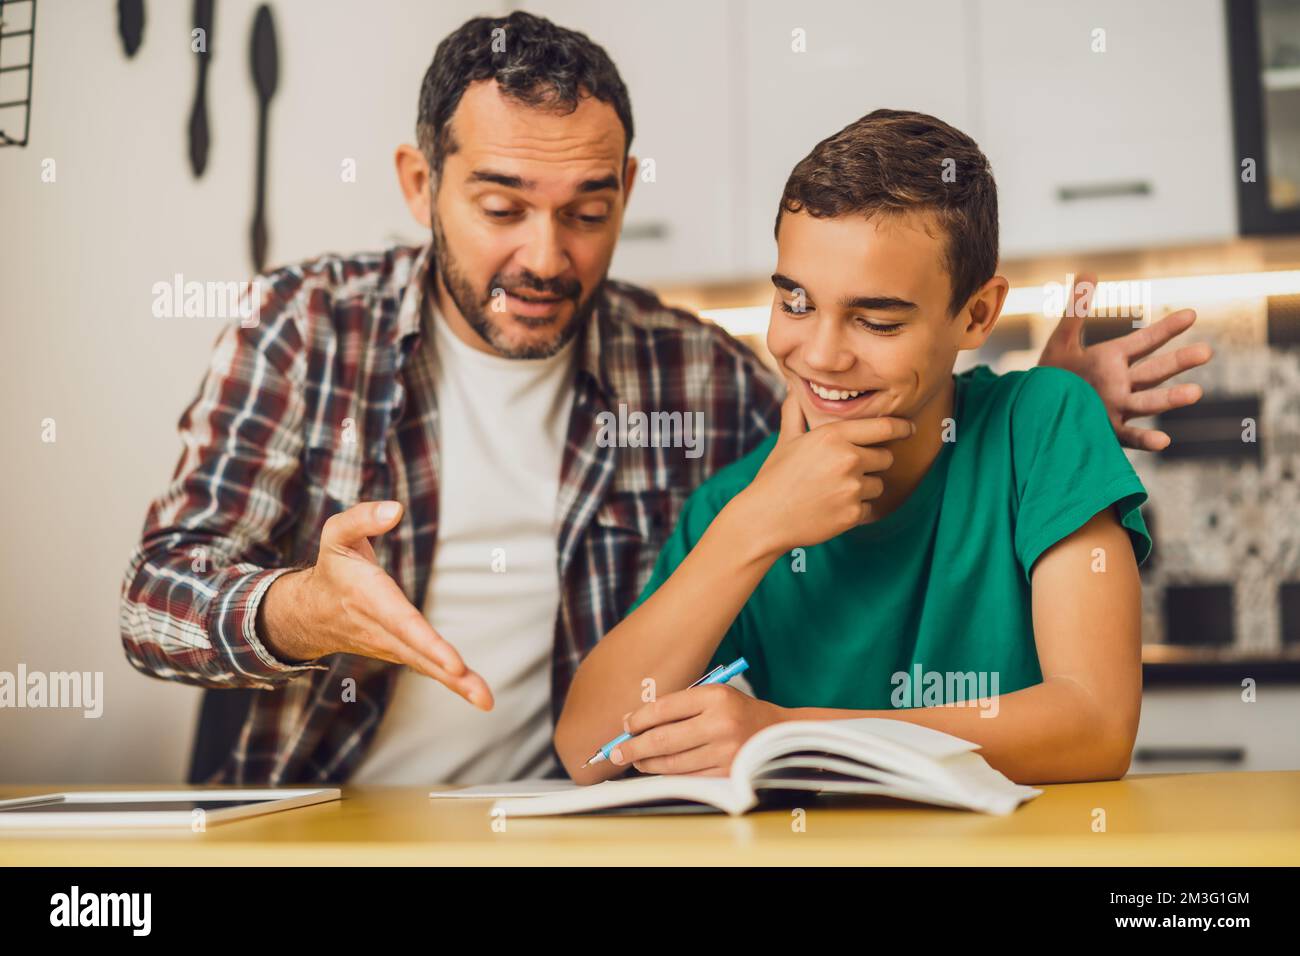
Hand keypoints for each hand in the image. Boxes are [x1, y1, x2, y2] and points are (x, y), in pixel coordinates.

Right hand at [262, 500, 493, 709]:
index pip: (403, 623)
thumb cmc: (333, 568)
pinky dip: (451, 682)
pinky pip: (426, 667)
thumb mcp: (337, 534)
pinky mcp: (400, 651)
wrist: (310, 613)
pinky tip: (476, 694)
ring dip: (457, 685)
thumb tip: (394, 509)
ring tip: (486, 700)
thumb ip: (362, 518)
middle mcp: (381, 629)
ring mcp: (391, 645)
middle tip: (480, 695)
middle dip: (449, 674)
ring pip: (425, 666)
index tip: (453, 662)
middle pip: (419, 654)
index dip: (427, 642)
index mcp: (370, 598)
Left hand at [610, 684, 786, 775]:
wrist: (778, 733)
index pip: (664, 708)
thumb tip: (633, 722)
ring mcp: (725, 750)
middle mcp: (720, 722)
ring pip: (672, 762)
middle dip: (633, 747)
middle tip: (615, 753)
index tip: (625, 727)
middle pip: (663, 739)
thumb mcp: (713, 696)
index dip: (638, 720)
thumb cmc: (737, 712)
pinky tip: (657, 770)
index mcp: (715, 696)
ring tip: (635, 761)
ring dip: (647, 763)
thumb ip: (677, 706)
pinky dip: (668, 774)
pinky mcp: (727, 773)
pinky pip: (688, 776)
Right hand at [738, 380, 912, 554]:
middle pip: (886, 457)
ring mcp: (852, 487)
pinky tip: (831, 509)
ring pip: (878, 484)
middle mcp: (847, 458)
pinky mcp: (854, 514)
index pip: (883, 427)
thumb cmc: (774, 478)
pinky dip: (855, 511)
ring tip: (833, 492)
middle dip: (872, 463)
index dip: (901, 427)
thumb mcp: (785, 440)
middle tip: (845, 472)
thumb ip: (796, 413)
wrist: (764, 519)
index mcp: (833, 436)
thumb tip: (793, 389)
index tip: (909, 428)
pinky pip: (870, 508)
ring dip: (864, 489)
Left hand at [1038, 271, 1212, 450]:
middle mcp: (1120, 383)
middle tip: (1206, 351)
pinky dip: (1145, 439)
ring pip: (1148, 402)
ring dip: (1171, 399)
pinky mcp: (1105, 430)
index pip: (1145, 341)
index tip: (1191, 314)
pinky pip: (1128, 436)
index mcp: (1112, 360)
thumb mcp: (1063, 340)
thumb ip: (1077, 309)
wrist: (1036, 411)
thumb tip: (1089, 272)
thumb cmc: (1051, 376)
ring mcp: (1116, 407)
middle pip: (1155, 371)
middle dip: (1179, 361)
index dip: (1166, 329)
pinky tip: (1164, 441)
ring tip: (1195, 392)